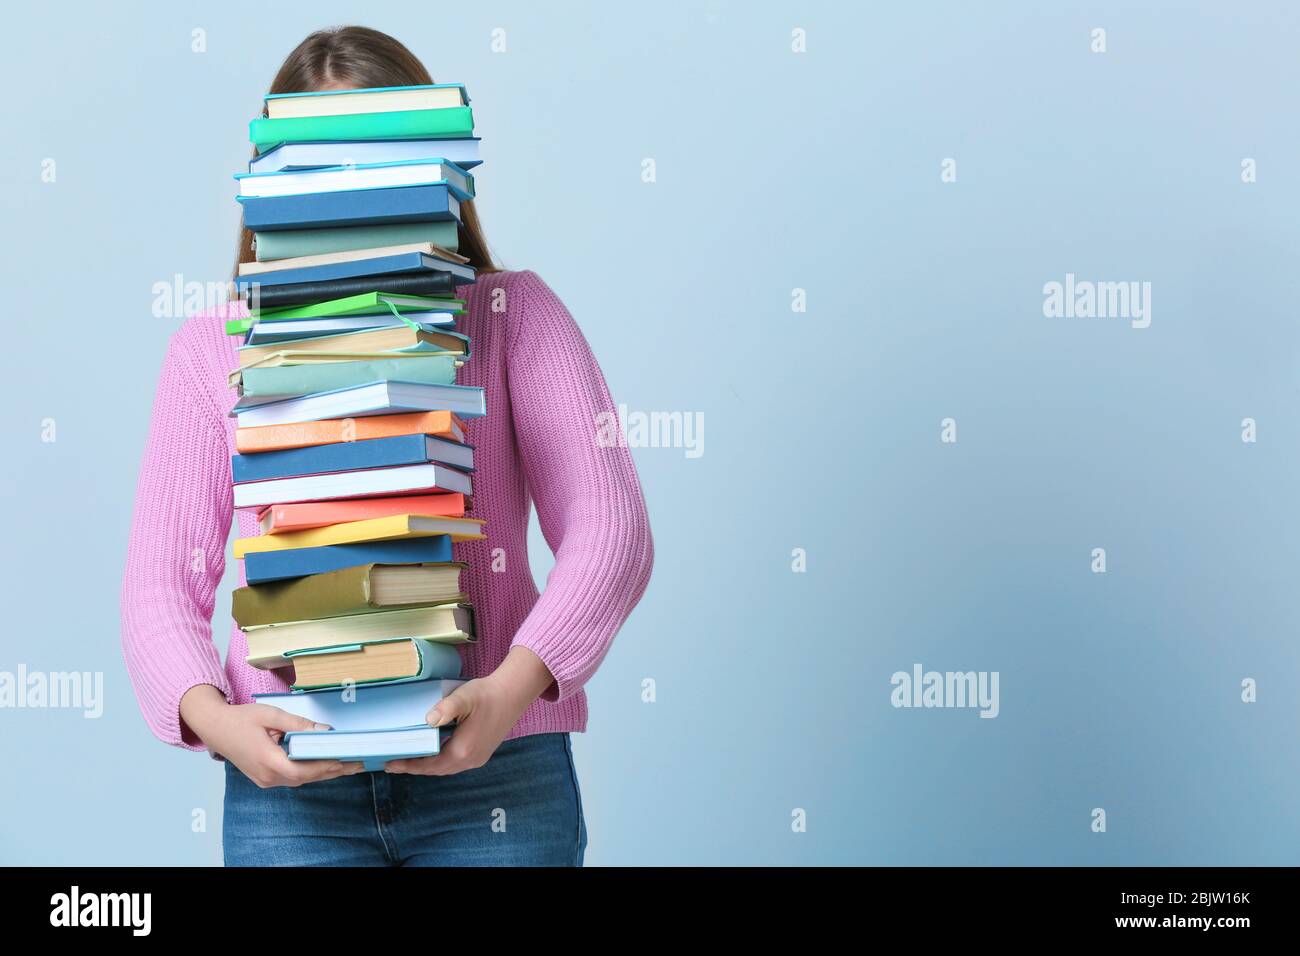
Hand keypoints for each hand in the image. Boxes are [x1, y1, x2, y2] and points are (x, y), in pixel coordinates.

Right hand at [179, 684, 365, 787]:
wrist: (214, 728)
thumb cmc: (240, 719)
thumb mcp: (271, 715)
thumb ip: (298, 724)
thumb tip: (324, 730)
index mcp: (267, 760)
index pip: (302, 769)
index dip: (325, 766)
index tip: (345, 760)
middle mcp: (266, 776)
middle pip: (305, 777)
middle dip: (332, 771)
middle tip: (356, 764)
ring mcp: (264, 780)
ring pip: (300, 779)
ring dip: (323, 773)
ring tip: (347, 765)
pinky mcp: (264, 778)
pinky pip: (292, 778)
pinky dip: (310, 772)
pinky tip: (325, 765)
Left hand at [385, 646, 554, 775]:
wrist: (514, 693)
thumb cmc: (487, 694)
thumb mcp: (464, 697)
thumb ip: (446, 708)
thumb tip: (429, 720)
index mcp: (463, 750)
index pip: (429, 765)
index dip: (408, 766)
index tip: (390, 765)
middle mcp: (471, 759)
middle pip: (437, 770)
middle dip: (415, 768)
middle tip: (394, 764)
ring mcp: (478, 758)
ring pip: (446, 768)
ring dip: (428, 766)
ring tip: (409, 760)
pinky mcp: (482, 753)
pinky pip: (455, 764)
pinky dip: (440, 762)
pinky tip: (433, 752)